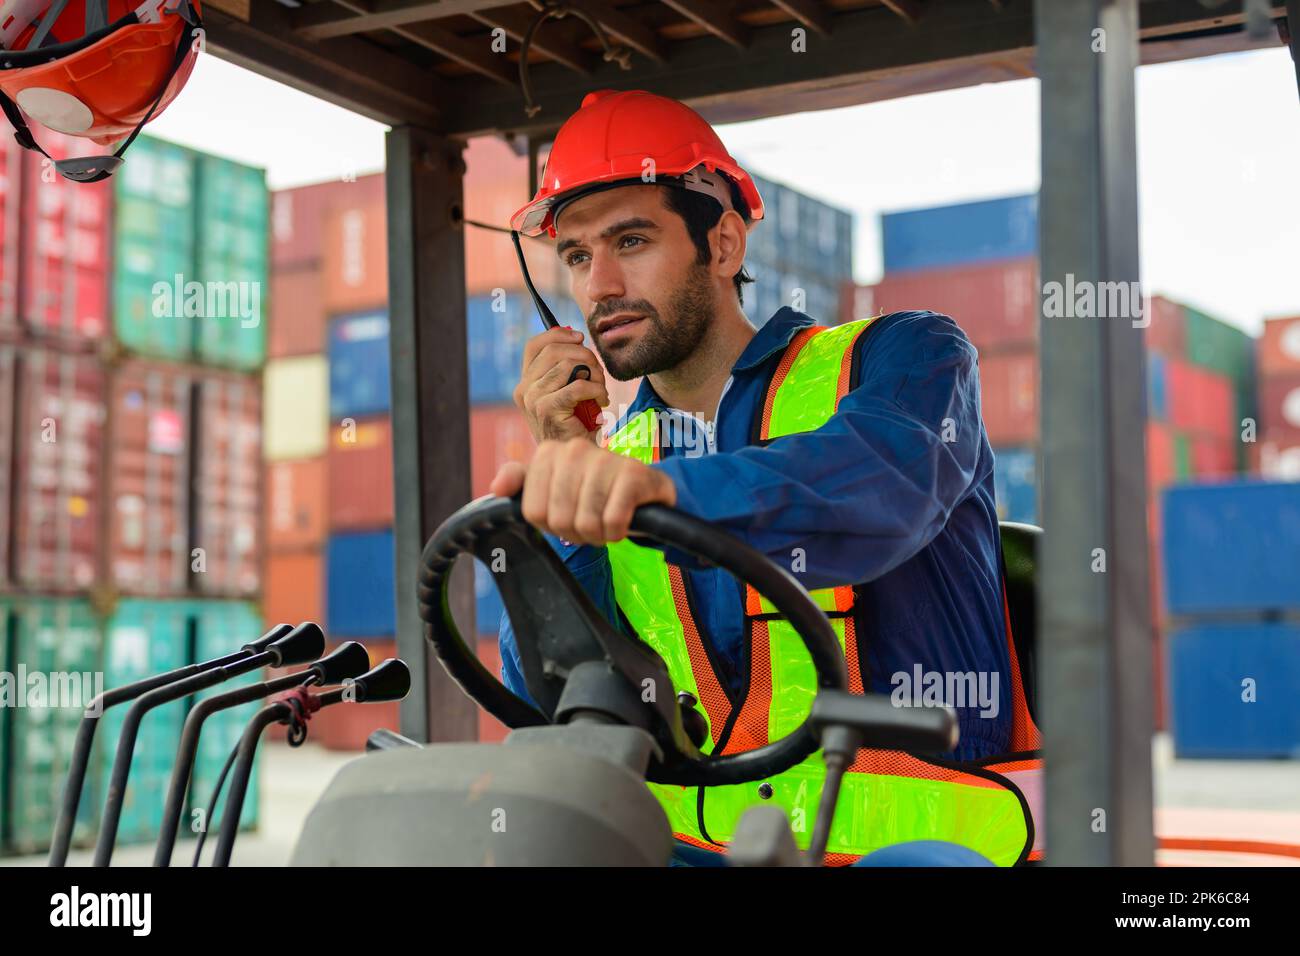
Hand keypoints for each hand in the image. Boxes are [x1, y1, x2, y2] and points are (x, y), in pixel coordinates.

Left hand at [489, 437, 676, 544]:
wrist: (644, 490)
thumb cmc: (593, 492)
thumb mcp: (553, 487)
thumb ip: (522, 484)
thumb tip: (496, 488)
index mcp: (549, 453)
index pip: (534, 513)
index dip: (552, 525)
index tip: (569, 514)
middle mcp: (574, 449)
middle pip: (560, 520)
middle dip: (578, 532)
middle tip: (592, 520)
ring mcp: (605, 459)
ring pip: (587, 523)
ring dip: (600, 534)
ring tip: (608, 520)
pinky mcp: (633, 473)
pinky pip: (613, 522)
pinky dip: (618, 531)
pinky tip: (625, 519)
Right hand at [514, 326, 609, 442]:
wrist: (574, 456)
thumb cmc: (575, 424)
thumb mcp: (566, 391)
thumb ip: (564, 368)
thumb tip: (576, 337)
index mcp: (525, 382)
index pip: (534, 345)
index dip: (557, 334)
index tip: (580, 337)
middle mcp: (523, 389)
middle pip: (553, 351)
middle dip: (583, 354)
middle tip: (598, 370)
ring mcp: (532, 400)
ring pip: (568, 366)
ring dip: (594, 374)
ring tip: (600, 388)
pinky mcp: (547, 410)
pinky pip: (579, 385)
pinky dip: (596, 389)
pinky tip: (601, 401)